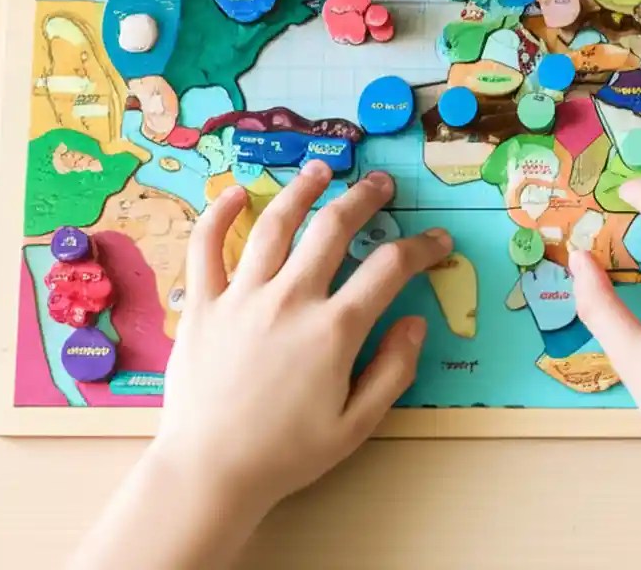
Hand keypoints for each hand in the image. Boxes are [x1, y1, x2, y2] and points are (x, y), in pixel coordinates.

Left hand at [155, 163, 452, 506]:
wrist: (209, 471)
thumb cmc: (287, 454)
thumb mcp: (357, 424)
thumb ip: (393, 370)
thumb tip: (416, 324)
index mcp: (334, 329)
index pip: (390, 268)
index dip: (421, 249)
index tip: (438, 242)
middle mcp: (291, 299)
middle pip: (334, 228)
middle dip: (365, 199)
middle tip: (381, 184)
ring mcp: (242, 296)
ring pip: (275, 223)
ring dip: (303, 190)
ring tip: (322, 170)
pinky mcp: (203, 304)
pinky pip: (207, 246)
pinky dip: (220, 214)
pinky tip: (236, 193)